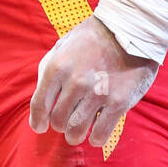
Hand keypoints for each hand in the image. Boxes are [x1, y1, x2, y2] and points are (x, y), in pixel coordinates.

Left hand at [29, 13, 159, 146]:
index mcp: (58, 66)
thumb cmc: (93, 37)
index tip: (40, 127)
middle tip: (65, 123)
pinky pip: (101, 133)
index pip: (39, 105)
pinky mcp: (119, 102)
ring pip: (76, 130)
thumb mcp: (63, 45)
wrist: (130, 28)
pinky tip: (95, 135)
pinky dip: (95, 138)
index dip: (37, 121)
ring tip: (77, 134)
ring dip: (74, 135)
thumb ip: (49, 68)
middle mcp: (76, 81)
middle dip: (60, 125)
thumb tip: (42, 98)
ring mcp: (98, 92)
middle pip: (58, 120)